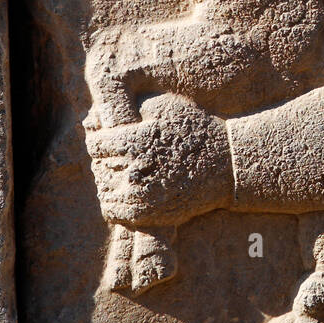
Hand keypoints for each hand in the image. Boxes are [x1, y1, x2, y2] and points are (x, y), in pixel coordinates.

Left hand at [85, 94, 232, 227]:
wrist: (228, 165)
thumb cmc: (197, 130)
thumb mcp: (166, 106)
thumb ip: (129, 109)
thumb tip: (96, 116)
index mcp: (136, 141)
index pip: (95, 144)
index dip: (101, 138)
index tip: (110, 137)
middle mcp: (134, 170)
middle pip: (99, 166)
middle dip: (106, 159)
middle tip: (120, 154)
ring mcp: (140, 196)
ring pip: (103, 189)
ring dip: (108, 180)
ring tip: (123, 172)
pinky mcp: (148, 216)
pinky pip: (113, 212)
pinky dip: (113, 202)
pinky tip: (126, 190)